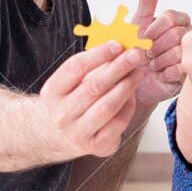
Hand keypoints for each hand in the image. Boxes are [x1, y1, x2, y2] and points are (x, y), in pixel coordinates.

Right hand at [40, 40, 146, 158]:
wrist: (61, 135)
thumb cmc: (72, 101)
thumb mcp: (71, 82)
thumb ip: (91, 66)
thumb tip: (120, 48)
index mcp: (52, 93)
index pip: (75, 68)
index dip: (98, 54)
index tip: (117, 45)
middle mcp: (61, 115)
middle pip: (94, 86)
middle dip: (118, 68)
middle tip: (136, 55)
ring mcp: (77, 133)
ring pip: (108, 106)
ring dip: (127, 86)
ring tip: (139, 72)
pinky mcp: (96, 146)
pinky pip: (118, 122)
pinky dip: (129, 105)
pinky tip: (133, 93)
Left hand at [130, 0, 190, 106]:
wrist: (131, 81)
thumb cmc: (134, 50)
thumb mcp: (137, 23)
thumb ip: (146, 0)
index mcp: (178, 20)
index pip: (169, 18)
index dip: (152, 30)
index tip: (143, 37)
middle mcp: (189, 35)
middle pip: (175, 35)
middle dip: (154, 47)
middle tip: (147, 54)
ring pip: (179, 53)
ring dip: (158, 61)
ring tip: (152, 65)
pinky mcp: (191, 73)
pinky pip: (180, 70)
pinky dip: (163, 74)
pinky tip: (159, 75)